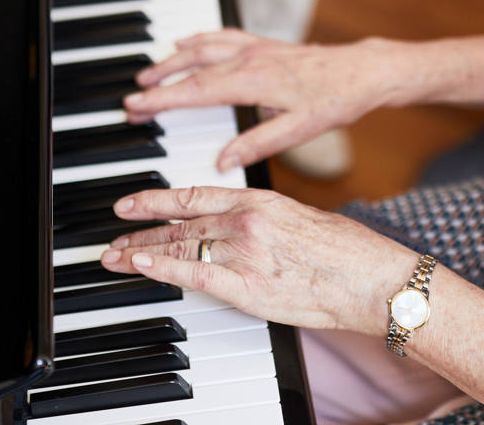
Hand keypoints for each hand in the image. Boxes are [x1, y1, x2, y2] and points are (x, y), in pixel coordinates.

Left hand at [99, 185, 416, 332]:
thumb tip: (247, 227)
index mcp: (260, 200)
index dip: (156, 199)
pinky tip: (139, 265)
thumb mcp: (303, 219)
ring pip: (180, 248)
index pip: (194, 196)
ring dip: (141, 252)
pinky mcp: (248, 288)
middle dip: (140, 231)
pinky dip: (162, 269)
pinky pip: (195, 275)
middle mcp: (245, 221)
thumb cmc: (349, 251)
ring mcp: (244, 254)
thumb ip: (268, 220)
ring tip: (115, 258)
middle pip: (179, 224)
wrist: (371, 278)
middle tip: (113, 237)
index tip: (130, 204)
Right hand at [127, 30, 415, 170]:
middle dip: (160, 80)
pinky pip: (223, 36)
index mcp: (255, 81)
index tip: (136, 106)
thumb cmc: (337, 100)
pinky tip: (186, 42)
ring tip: (149, 72)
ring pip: (204, 47)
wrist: (365, 70)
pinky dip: (199, 38)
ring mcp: (257, 47)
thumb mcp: (301, 130)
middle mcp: (251, 58)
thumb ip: (258, 144)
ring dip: (174, 58)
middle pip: (194, 67)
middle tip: (133, 96)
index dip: (163, 99)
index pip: (197, 91)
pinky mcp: (266, 43)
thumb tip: (222, 161)